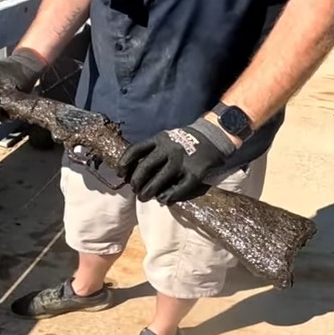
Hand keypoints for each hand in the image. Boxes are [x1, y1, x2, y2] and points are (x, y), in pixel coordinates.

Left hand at [118, 118, 235, 203]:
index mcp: (160, 139)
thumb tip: (134, 168)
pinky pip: (178, 189)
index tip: (120, 174)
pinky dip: (168, 196)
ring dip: (148, 192)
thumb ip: (153, 149)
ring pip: (159, 181)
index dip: (124, 163)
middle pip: (145, 168)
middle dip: (136, 182)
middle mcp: (169, 149)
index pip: (135, 150)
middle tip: (135, 190)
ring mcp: (182, 161)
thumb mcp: (167, 137)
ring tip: (144, 197)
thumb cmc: (187, 139)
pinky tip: (163, 199)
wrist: (213, 136)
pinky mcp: (194, 173)